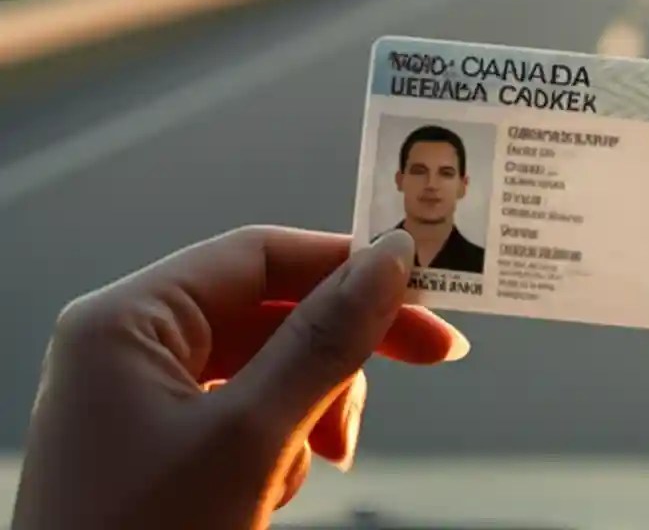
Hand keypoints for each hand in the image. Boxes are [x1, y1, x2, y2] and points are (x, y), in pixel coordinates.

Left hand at [13, 226, 468, 529]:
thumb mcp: (253, 436)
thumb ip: (325, 341)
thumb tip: (389, 263)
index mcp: (126, 322)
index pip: (258, 255)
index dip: (346, 264)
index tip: (421, 286)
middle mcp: (128, 349)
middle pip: (268, 311)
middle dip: (341, 347)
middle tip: (431, 354)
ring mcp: (141, 401)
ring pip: (267, 366)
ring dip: (312, 406)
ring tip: (324, 456)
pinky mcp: (160, 448)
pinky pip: (246, 414)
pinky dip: (282, 442)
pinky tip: (279, 485)